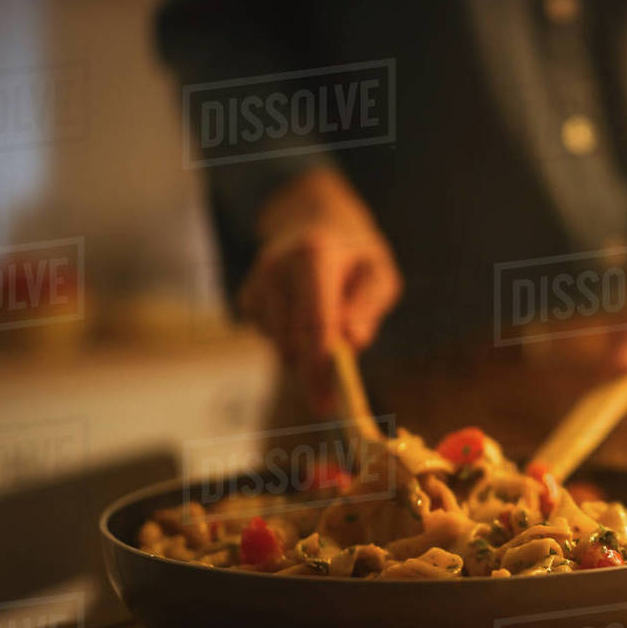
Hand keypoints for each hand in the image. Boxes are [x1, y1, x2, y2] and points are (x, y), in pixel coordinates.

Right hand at [240, 168, 401, 413]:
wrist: (313, 223)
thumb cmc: (355, 255)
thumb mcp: (379, 273)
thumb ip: (369, 306)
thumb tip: (352, 342)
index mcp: (313, 257)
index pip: (314, 323)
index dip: (320, 369)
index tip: (326, 404)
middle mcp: (276, 268)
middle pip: (292, 342)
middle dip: (314, 371)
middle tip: (334, 391)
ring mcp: (256, 283)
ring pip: (280, 346)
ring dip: (306, 352)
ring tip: (328, 321)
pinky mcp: (247, 298)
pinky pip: (271, 339)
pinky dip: (292, 341)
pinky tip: (304, 314)